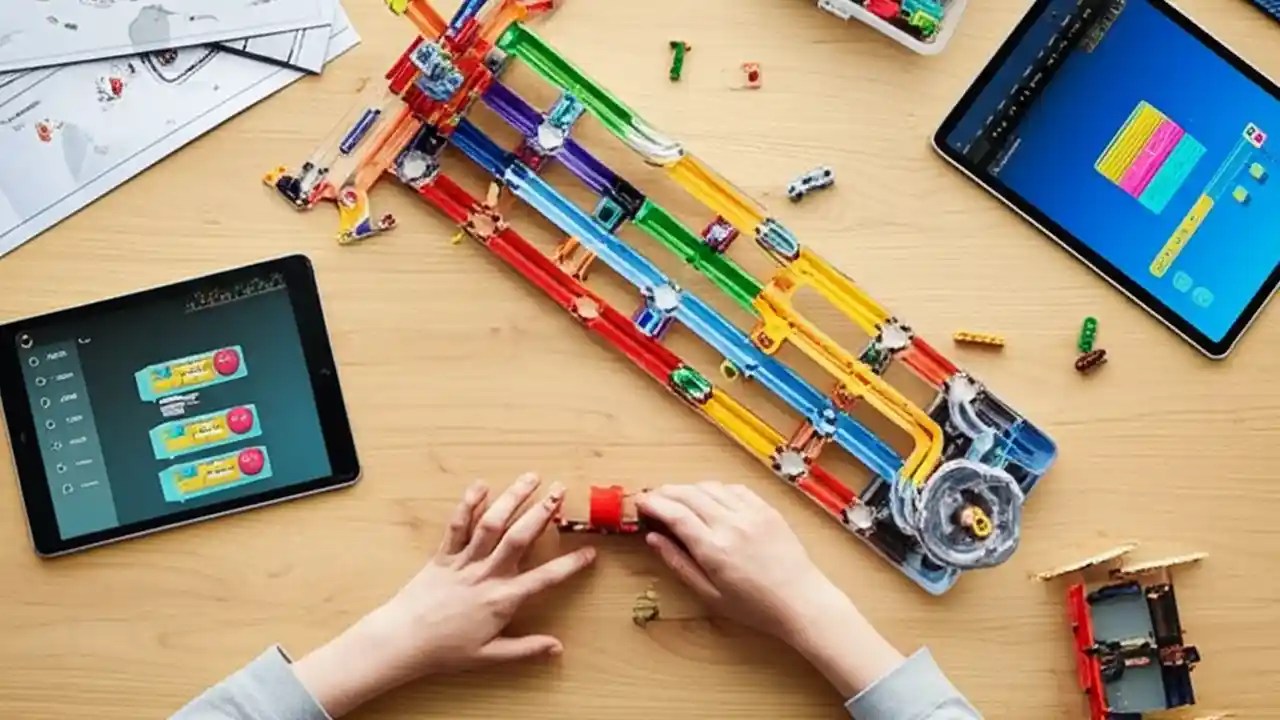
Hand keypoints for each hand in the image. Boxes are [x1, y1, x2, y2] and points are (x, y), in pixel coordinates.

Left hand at [294, 474, 595, 716]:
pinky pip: (457, 525)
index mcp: (502, 599)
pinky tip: (481, 485)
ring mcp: (464, 561)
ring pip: (492, 523)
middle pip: (520, 536)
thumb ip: (525, 649)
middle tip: (560, 491)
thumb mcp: (490, 656)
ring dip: (512, 498)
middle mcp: (486, 574)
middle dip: (542, 511)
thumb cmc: (446, 651)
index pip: (545, 579)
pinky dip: (469, 504)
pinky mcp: (443, 555)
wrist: (403, 640)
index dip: (570, 565)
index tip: (590, 552)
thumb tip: (557, 647)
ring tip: (530, 477)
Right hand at [637, 482, 902, 696]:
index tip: (640, 501)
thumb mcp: (709, 594)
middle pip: (689, 495)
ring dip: (688, 487)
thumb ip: (679, 563)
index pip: (674, 514)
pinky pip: (734, 488)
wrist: (801, 601)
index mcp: (713, 548)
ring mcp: (751, 513)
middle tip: (652, 496)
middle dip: (665, 491)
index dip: (653, 504)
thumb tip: (653, 538)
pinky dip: (715, 488)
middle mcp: (731, 524)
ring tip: (676, 496)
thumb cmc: (754, 607)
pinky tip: (709, 496)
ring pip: (710, 486)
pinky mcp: (766, 509)